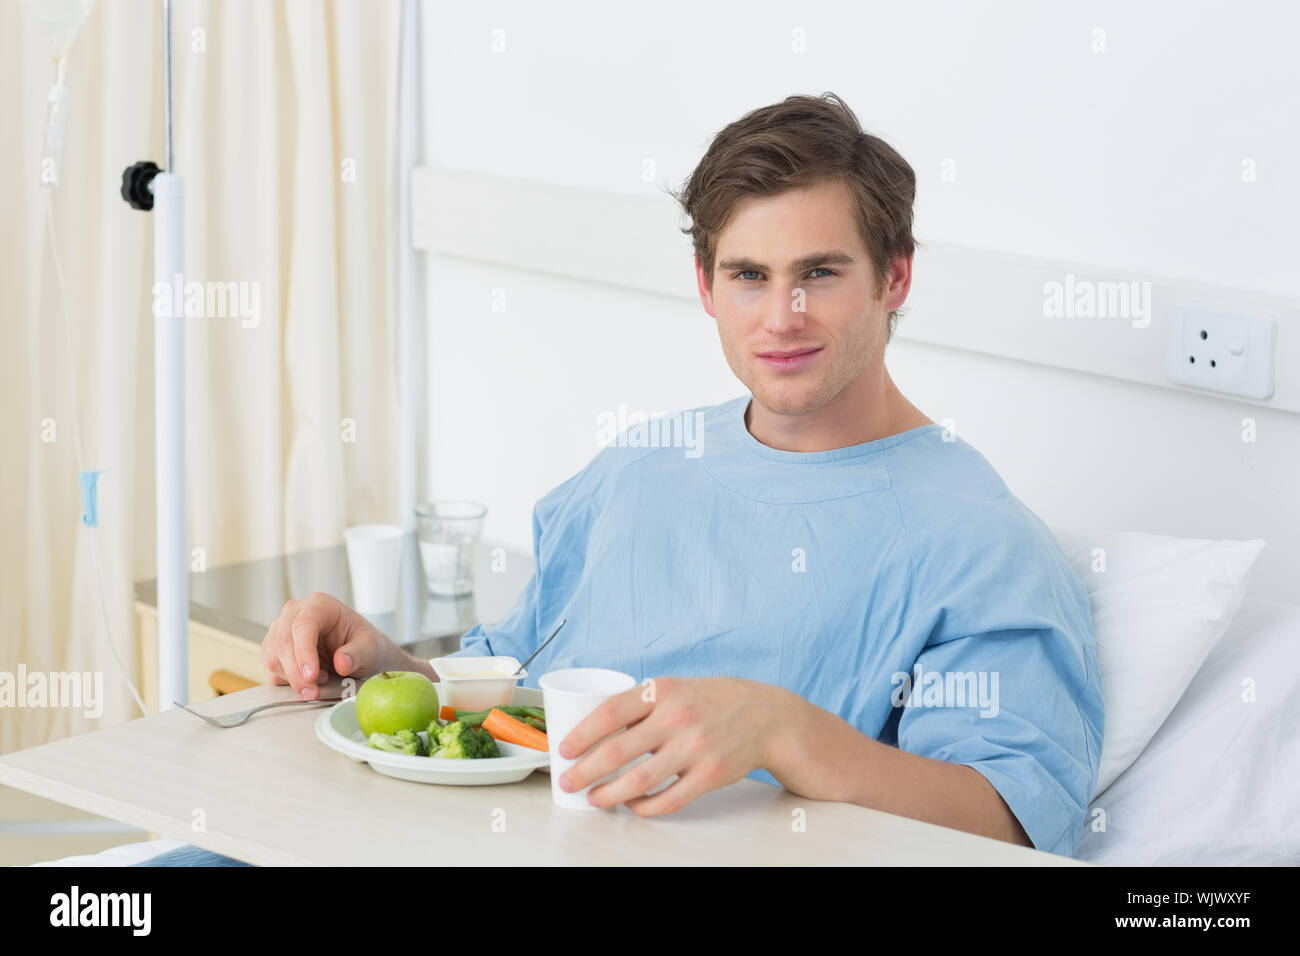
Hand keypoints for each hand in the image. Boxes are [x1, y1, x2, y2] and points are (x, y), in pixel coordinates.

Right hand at [259, 592, 415, 699]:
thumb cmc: (364, 645)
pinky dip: (287, 681)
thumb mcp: (370, 648)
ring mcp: (281, 630)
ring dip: (292, 679)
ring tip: (320, 684)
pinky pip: (270, 669)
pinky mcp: (274, 648)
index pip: (303, 625)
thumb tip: (342, 662)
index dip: (304, 652)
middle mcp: (296, 613)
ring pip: (273, 657)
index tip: (311, 676)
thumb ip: (357, 654)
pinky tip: (308, 681)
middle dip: (296, 673)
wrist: (359, 654)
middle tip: (313, 693)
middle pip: (283, 642)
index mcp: (320, 605)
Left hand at [557, 676, 790, 815]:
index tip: (564, 749)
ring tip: (595, 799)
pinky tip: (634, 806)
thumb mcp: (675, 688)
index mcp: (663, 691)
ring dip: (609, 795)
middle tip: (568, 781)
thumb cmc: (711, 702)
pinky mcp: (710, 775)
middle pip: (617, 752)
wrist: (766, 715)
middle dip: (585, 771)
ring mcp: (696, 747)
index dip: (582, 734)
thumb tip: (594, 730)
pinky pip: (669, 800)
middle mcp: (678, 717)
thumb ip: (641, 706)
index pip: (609, 712)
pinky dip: (645, 807)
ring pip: (639, 781)